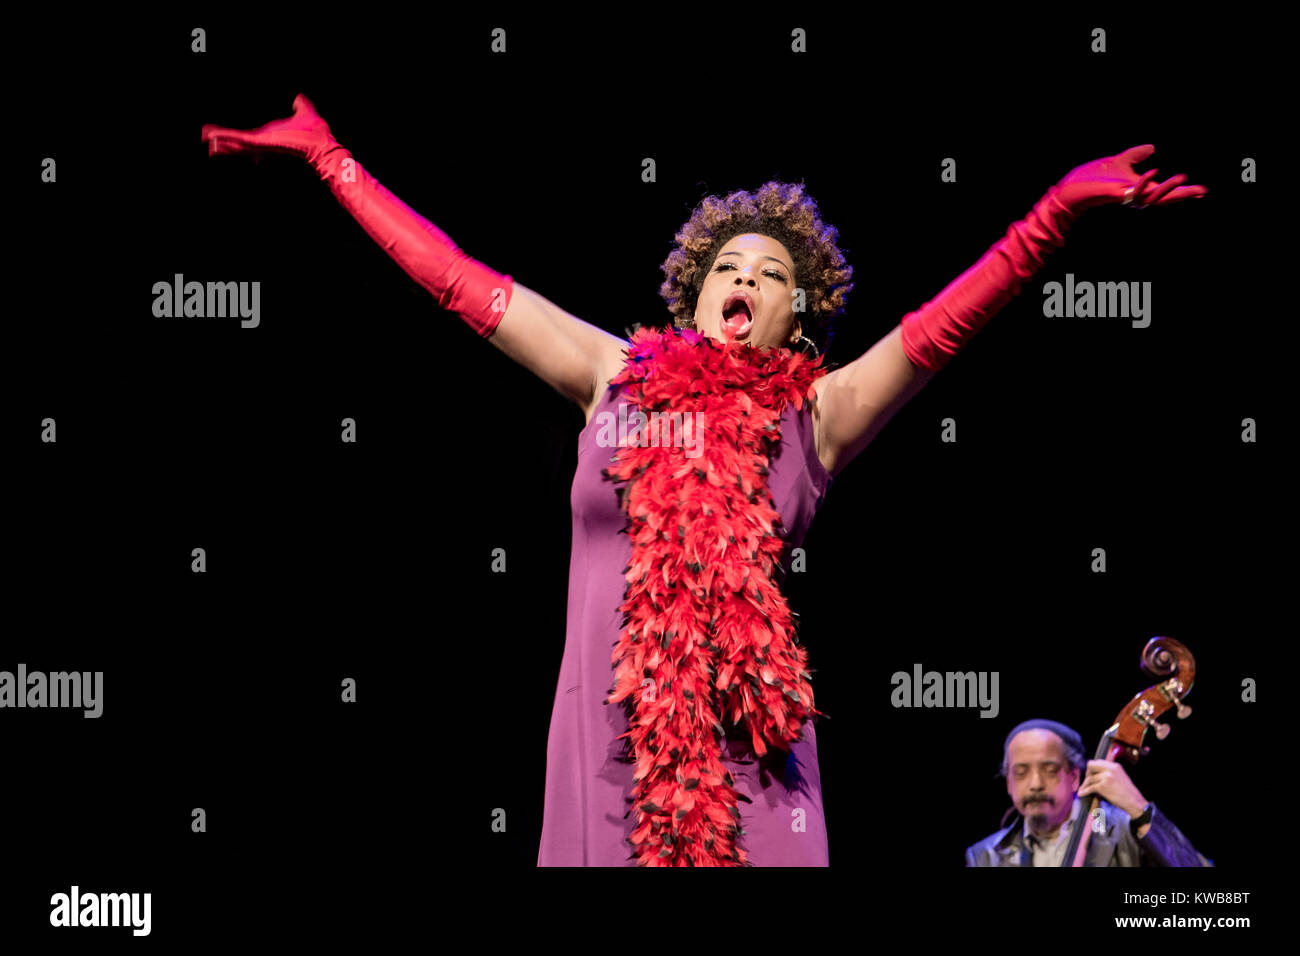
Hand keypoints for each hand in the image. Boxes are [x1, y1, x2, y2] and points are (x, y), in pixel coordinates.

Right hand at [201, 93, 339, 166]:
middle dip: (222, 140)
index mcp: (269, 135)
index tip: (221, 135)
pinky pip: (240, 139)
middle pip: (237, 141)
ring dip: (220, 139)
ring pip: (235, 142)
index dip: (234, 136)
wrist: (322, 145)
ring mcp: (261, 142)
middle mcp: (263, 141)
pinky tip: (210, 136)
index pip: (248, 136)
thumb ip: (300, 104)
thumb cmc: (315, 133)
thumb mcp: (304, 112)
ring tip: (203, 136)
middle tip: (205, 137)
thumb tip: (299, 97)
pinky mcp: (262, 142)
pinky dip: (225, 137)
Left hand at [1054, 145, 1207, 213]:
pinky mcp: (1113, 195)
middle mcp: (1134, 196)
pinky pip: (1132, 191)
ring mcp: (1124, 197)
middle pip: (1162, 198)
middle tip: (1202, 191)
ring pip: (1150, 197)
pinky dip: (1143, 182)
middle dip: (1182, 195)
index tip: (1202, 192)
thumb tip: (1153, 148)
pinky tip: (1154, 170)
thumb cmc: (1092, 179)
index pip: (1164, 192)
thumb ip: (1136, 155)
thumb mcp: (1120, 162)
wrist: (1070, 188)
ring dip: (1167, 188)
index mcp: (1138, 189)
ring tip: (1183, 178)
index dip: (1182, 192)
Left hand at [1077, 759, 1146, 817]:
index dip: (1092, 768)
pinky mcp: (1103, 786)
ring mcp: (1106, 777)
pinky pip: (1090, 788)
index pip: (1098, 761)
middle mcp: (1110, 769)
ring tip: (1083, 789)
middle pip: (1090, 765)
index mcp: (1115, 766)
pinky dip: (1084, 791)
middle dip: (1087, 773)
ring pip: (1089, 778)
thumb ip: (1110, 772)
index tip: (1090, 773)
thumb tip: (1096, 773)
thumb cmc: (1128, 792)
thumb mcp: (1120, 776)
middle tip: (1087, 780)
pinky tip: (1081, 794)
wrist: (1134, 802)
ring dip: (1085, 785)